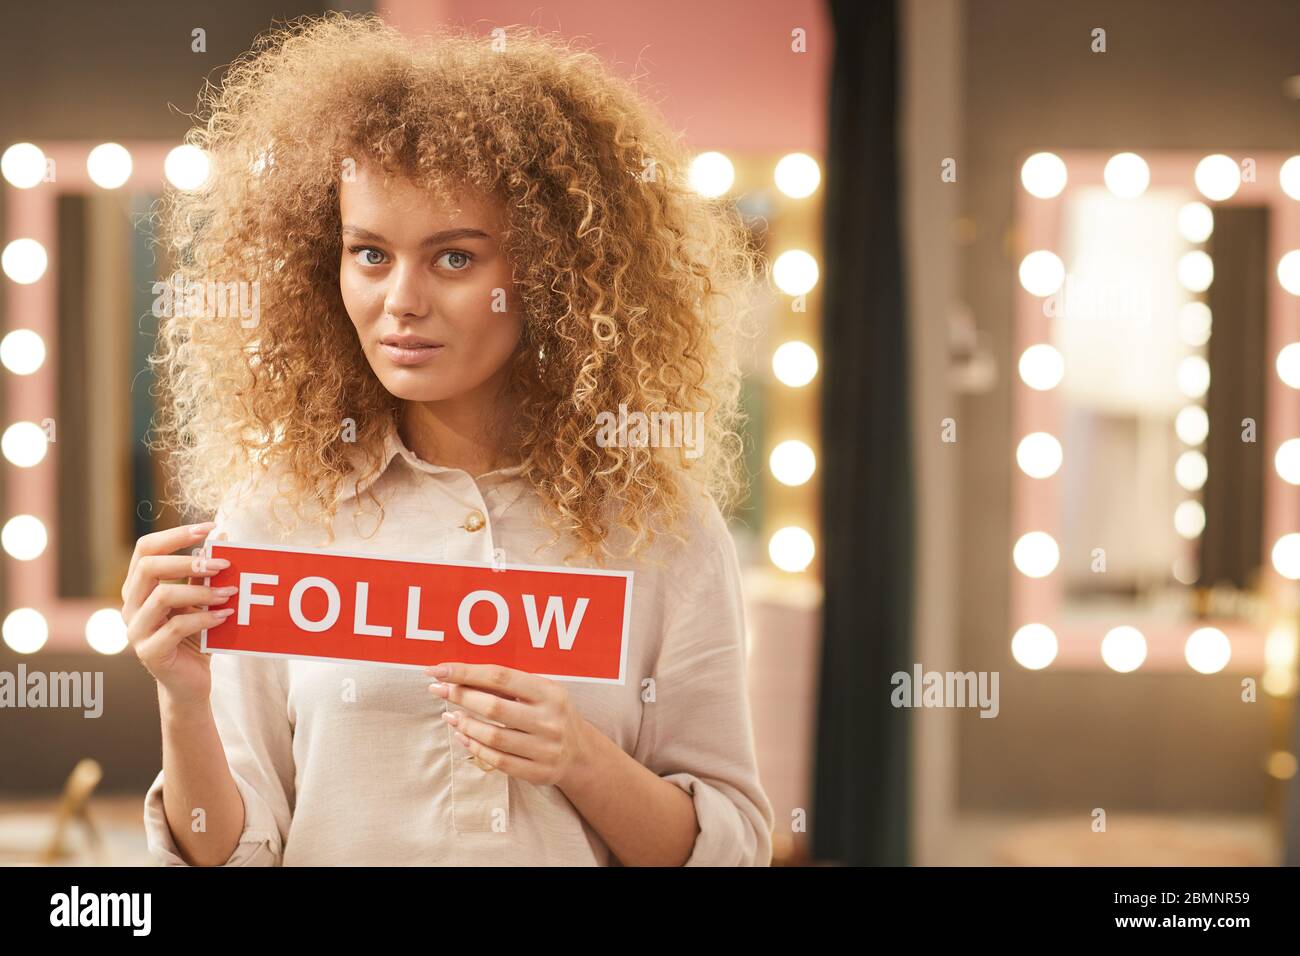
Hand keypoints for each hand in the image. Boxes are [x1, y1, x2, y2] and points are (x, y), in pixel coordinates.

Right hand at [121, 521, 237, 706]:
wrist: (190, 682)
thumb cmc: (195, 636)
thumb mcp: (199, 600)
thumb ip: (202, 574)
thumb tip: (223, 538)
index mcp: (139, 587)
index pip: (145, 549)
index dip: (175, 534)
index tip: (209, 527)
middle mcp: (130, 606)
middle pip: (147, 567)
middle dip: (187, 561)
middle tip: (223, 565)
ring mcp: (136, 630)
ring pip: (162, 596)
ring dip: (201, 591)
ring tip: (230, 594)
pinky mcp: (149, 652)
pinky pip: (176, 627)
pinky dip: (204, 618)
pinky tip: (225, 616)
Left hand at [425, 662, 592, 788]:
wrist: (581, 753)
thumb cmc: (552, 713)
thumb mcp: (541, 692)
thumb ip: (508, 684)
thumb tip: (460, 675)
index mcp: (549, 693)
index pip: (500, 677)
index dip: (466, 672)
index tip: (439, 670)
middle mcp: (549, 720)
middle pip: (494, 707)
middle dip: (460, 696)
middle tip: (438, 690)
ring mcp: (544, 748)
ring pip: (493, 736)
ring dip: (465, 724)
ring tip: (450, 715)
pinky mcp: (537, 772)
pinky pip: (498, 761)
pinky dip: (475, 747)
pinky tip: (462, 736)